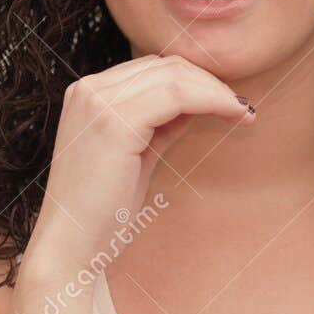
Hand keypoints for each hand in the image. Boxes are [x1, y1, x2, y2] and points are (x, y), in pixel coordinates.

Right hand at [26, 54, 253, 274]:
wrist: (70, 248)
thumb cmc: (101, 213)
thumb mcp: (136, 157)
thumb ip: (161, 126)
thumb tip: (198, 105)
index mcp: (87, 95)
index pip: (151, 68)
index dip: (194, 81)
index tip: (228, 103)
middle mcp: (87, 90)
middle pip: (164, 65)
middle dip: (209, 83)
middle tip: (242, 108)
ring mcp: (98, 102)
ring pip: (174, 75)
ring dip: (216, 91)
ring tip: (243, 112)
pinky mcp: (114, 121)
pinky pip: (177, 95)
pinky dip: (211, 100)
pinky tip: (233, 115)